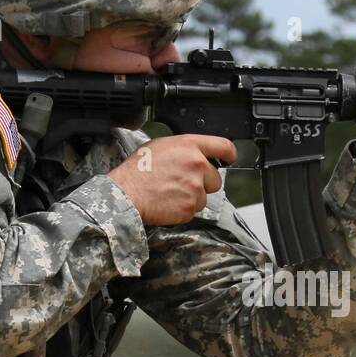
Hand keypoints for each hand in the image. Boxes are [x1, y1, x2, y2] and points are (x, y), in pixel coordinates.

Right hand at [108, 134, 235, 225]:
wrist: (125, 194)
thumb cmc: (137, 171)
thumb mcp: (159, 146)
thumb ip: (182, 149)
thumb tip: (193, 153)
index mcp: (189, 146)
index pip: (222, 146)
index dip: (229, 154)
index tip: (229, 158)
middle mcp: (196, 165)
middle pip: (215, 179)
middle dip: (203, 183)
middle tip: (181, 183)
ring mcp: (195, 187)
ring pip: (204, 197)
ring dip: (191, 197)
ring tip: (170, 193)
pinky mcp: (190, 207)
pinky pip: (193, 210)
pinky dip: (182, 209)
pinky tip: (168, 202)